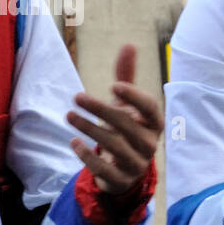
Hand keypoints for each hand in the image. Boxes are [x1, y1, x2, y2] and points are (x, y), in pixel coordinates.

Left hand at [66, 44, 161, 194]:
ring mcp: (137, 164)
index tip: (112, 85)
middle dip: (100, 110)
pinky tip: (73, 142)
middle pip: (127, 125)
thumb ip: (126, 77)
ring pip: (114, 146)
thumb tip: (129, 44)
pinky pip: (105, 169)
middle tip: (76, 97)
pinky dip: (88, 156)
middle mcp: (149, 143)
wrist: (124, 169)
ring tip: (69, 115)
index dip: (134, 96)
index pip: (151, 107)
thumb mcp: (126, 105)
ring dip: (89, 128)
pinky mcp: (121, 180)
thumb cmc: (125, 128)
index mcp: (154, 123)